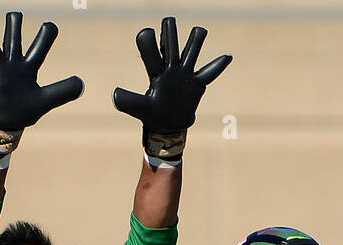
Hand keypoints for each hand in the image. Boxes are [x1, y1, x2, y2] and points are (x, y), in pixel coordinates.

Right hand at [0, 11, 83, 133]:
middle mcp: (12, 63)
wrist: (7, 123)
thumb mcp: (46, 101)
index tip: (50, 26)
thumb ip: (63, 92)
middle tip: (15, 15)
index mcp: (28, 67)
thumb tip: (82, 83)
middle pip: (13, 37)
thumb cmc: (25, 109)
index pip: (39, 47)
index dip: (46, 35)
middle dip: (14, 23)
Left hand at [114, 16, 231, 157]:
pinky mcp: (197, 83)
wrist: (167, 126)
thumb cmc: (152, 115)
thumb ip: (128, 100)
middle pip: (171, 42)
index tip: (146, 33)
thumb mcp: (140, 108)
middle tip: (168, 21)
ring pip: (192, 50)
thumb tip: (114, 94)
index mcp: (156, 70)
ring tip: (200, 31)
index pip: (151, 50)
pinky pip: (209, 72)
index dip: (147, 40)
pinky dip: (218, 65)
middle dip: (169, 31)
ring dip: (196, 40)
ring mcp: (185, 73)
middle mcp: (171, 67)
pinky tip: (228, 56)